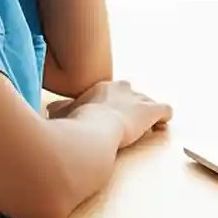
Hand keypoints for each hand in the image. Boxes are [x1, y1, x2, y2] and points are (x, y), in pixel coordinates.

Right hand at [48, 80, 172, 148]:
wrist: (93, 130)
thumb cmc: (76, 123)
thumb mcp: (62, 113)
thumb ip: (59, 109)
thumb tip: (51, 108)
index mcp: (102, 88)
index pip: (113, 92)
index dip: (114, 105)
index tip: (111, 116)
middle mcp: (122, 88)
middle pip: (132, 94)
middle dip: (132, 106)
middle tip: (129, 122)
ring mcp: (138, 99)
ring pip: (149, 101)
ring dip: (149, 113)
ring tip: (150, 126)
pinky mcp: (151, 112)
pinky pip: (165, 110)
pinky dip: (165, 118)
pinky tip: (161, 126)